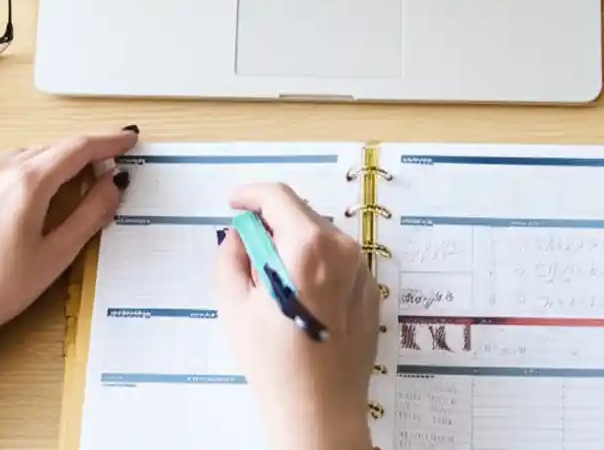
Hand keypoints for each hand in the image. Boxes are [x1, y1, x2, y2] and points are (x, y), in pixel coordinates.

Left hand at [0, 127, 140, 342]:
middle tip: (103, 173)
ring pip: (23, 156)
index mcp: (26, 184)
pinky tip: (22, 201)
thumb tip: (114, 182)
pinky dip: (19, 173)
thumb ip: (91, 213)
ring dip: (49, 164)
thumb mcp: (57, 255)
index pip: (77, 148)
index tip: (128, 138)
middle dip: (80, 156)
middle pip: (50, 149)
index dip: (108, 141)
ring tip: (63, 191)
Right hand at [214, 183, 379, 449]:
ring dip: (295, 244)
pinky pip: (339, 262)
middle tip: (248, 250)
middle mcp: (343, 249)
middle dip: (272, 223)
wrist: (320, 408)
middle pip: (302, 214)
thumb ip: (231, 256)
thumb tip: (240, 234)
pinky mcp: (372, 291)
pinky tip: (302, 300)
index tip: (234, 204)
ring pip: (322, 237)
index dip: (251, 194)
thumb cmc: (273, 360)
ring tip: (274, 283)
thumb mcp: (234, 305)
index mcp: (308, 247)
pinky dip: (317, 265)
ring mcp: (362, 270)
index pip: (278, 196)